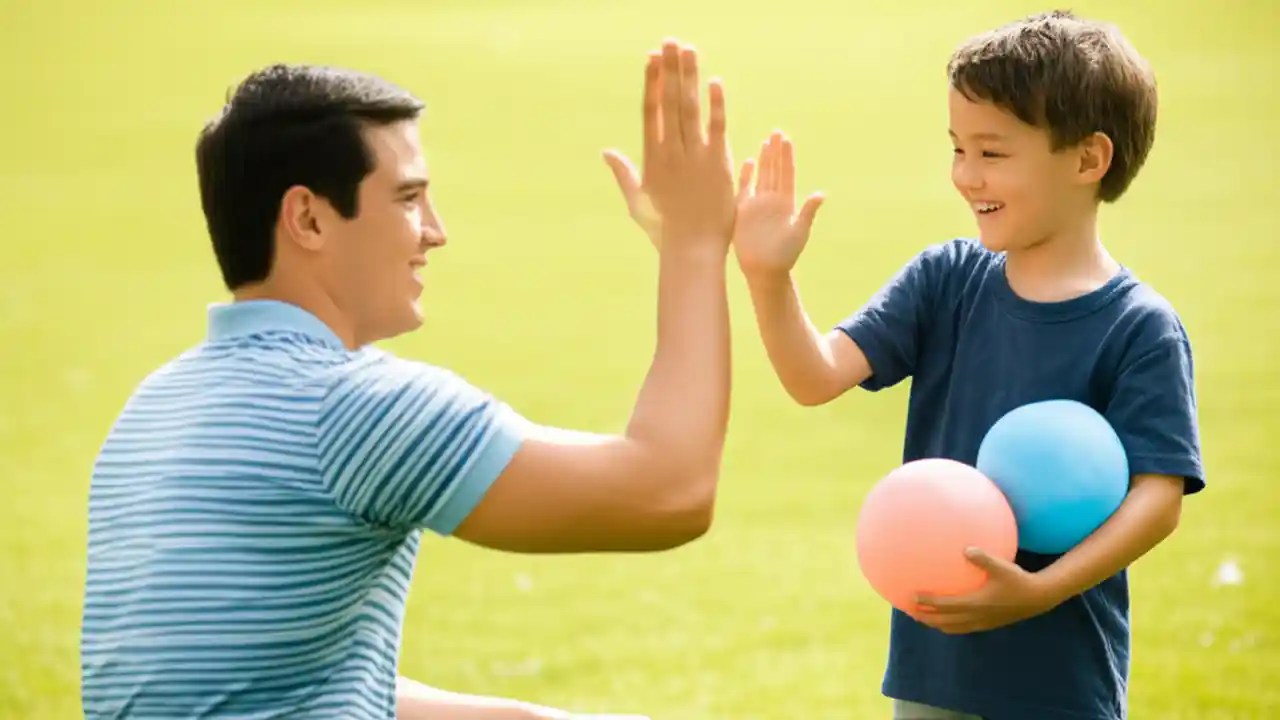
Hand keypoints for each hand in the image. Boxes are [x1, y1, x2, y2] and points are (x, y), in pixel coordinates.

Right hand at [603, 40, 734, 252]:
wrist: (692, 249)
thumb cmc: (663, 230)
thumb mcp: (637, 200)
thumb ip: (624, 172)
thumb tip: (606, 151)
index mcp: (652, 158)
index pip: (651, 112)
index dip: (652, 83)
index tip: (652, 59)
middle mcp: (671, 153)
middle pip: (670, 103)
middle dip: (670, 69)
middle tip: (670, 41)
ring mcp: (695, 158)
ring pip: (690, 109)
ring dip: (689, 77)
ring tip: (688, 50)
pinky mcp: (718, 165)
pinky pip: (717, 128)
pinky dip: (716, 105)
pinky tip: (714, 82)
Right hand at [732, 131, 823, 279]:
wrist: (765, 270)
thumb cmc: (785, 254)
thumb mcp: (798, 232)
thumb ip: (807, 213)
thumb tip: (820, 195)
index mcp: (786, 203)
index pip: (786, 174)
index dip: (787, 157)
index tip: (786, 140)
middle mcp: (772, 200)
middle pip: (774, 170)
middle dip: (775, 152)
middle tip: (776, 133)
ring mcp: (757, 205)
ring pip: (761, 176)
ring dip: (763, 160)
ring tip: (765, 142)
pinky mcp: (743, 212)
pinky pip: (744, 189)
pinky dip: (746, 176)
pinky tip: (748, 162)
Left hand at [913, 547, 1060, 633]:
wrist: (1037, 599)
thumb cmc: (1018, 580)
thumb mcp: (1001, 567)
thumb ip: (982, 558)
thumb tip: (966, 548)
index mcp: (975, 604)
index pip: (944, 606)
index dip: (927, 603)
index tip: (911, 597)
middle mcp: (975, 616)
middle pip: (943, 621)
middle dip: (925, 617)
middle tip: (909, 611)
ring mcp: (981, 622)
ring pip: (952, 627)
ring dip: (936, 624)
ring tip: (923, 618)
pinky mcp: (987, 624)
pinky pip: (963, 628)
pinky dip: (950, 625)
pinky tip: (948, 617)